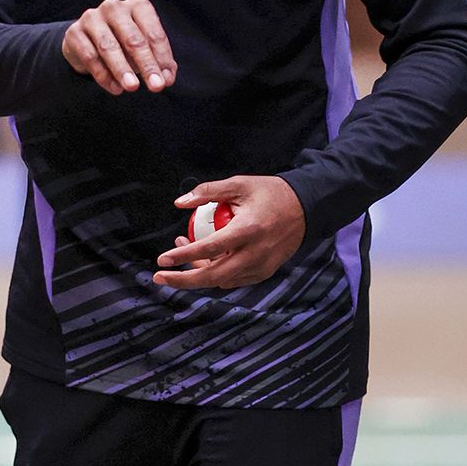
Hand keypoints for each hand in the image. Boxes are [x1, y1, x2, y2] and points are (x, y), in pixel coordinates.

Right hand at [63, 0, 176, 95]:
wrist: (87, 42)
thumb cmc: (124, 44)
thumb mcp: (145, 50)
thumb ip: (159, 63)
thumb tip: (167, 78)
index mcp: (138, 6)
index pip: (153, 33)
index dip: (162, 58)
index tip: (166, 81)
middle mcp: (114, 7)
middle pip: (133, 39)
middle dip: (146, 64)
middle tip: (156, 86)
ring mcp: (92, 17)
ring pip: (108, 46)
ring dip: (122, 69)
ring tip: (133, 88)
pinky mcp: (74, 32)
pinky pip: (90, 56)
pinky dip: (103, 75)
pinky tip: (115, 89)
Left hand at [153, 175, 306, 290]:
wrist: (306, 208)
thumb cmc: (270, 193)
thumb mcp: (239, 184)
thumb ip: (208, 191)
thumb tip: (179, 203)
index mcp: (248, 230)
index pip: (209, 249)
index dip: (183, 256)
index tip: (162, 259)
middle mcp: (255, 253)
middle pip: (212, 276)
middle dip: (183, 280)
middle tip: (160, 276)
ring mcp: (261, 266)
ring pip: (221, 280)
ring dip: (199, 272)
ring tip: (184, 248)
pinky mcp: (265, 272)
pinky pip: (234, 279)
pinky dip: (216, 272)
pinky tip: (206, 257)